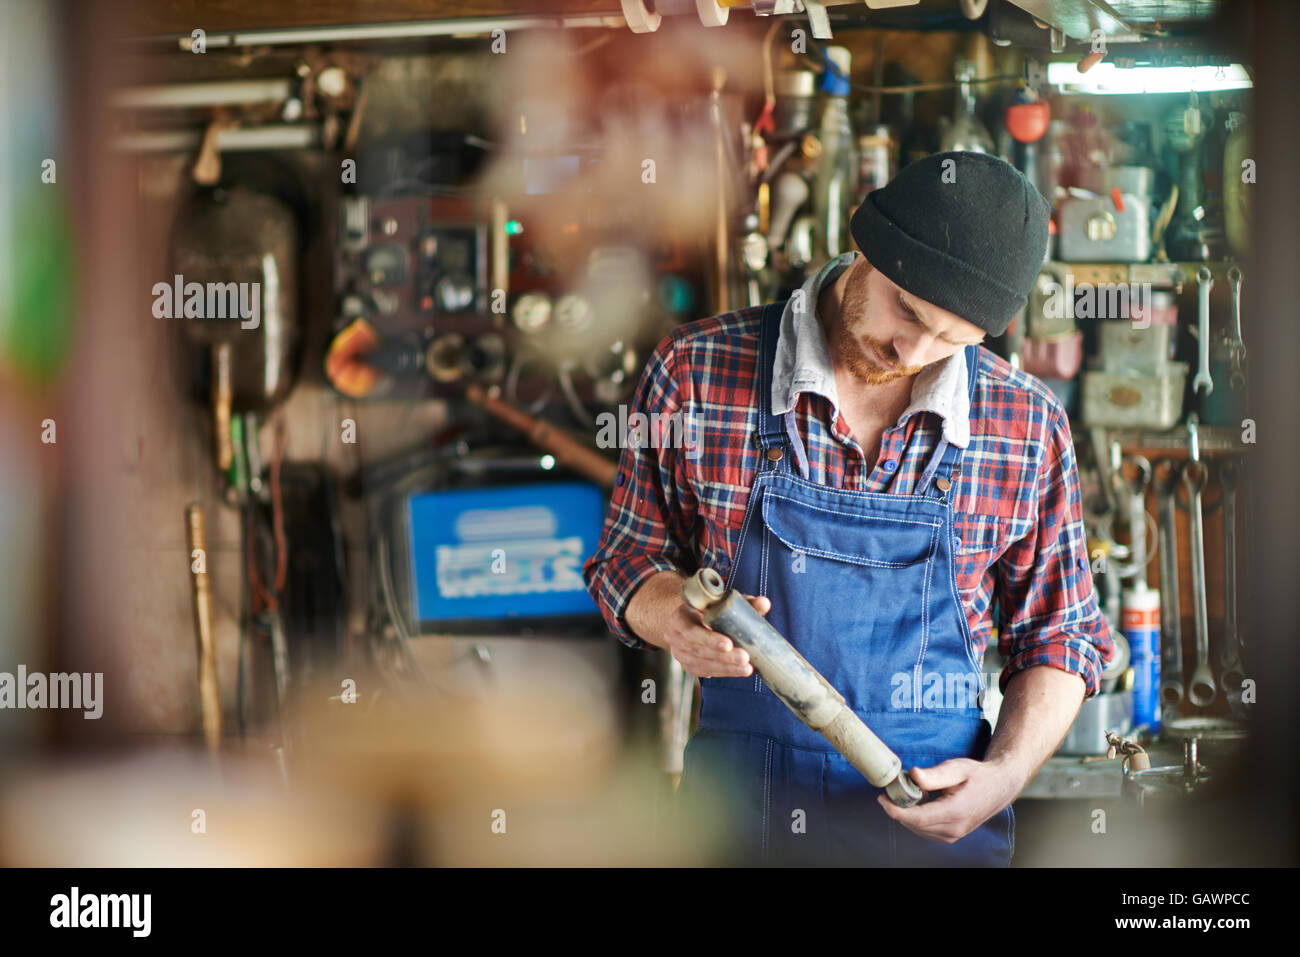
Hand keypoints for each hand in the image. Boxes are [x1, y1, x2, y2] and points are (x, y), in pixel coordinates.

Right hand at [664, 594, 770, 678]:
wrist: (690, 619)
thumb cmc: (708, 608)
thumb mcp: (721, 601)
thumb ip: (742, 602)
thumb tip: (764, 603)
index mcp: (680, 616)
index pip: (691, 630)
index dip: (709, 639)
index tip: (729, 644)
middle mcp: (675, 636)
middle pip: (699, 650)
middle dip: (724, 657)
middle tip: (744, 658)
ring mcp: (680, 653)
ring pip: (703, 663)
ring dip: (726, 667)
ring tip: (747, 668)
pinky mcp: (688, 666)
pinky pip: (705, 671)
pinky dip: (723, 672)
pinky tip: (738, 671)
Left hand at [876, 758, 1019, 843]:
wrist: (999, 787)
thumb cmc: (977, 775)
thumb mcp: (956, 768)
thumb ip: (934, 775)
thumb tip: (913, 776)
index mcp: (955, 812)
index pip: (917, 818)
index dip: (895, 810)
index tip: (882, 798)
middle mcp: (954, 829)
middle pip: (914, 825)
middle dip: (898, 809)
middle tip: (893, 790)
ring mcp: (954, 835)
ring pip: (918, 829)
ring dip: (908, 814)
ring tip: (912, 794)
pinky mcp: (951, 836)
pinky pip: (925, 831)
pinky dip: (917, 819)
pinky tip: (922, 803)